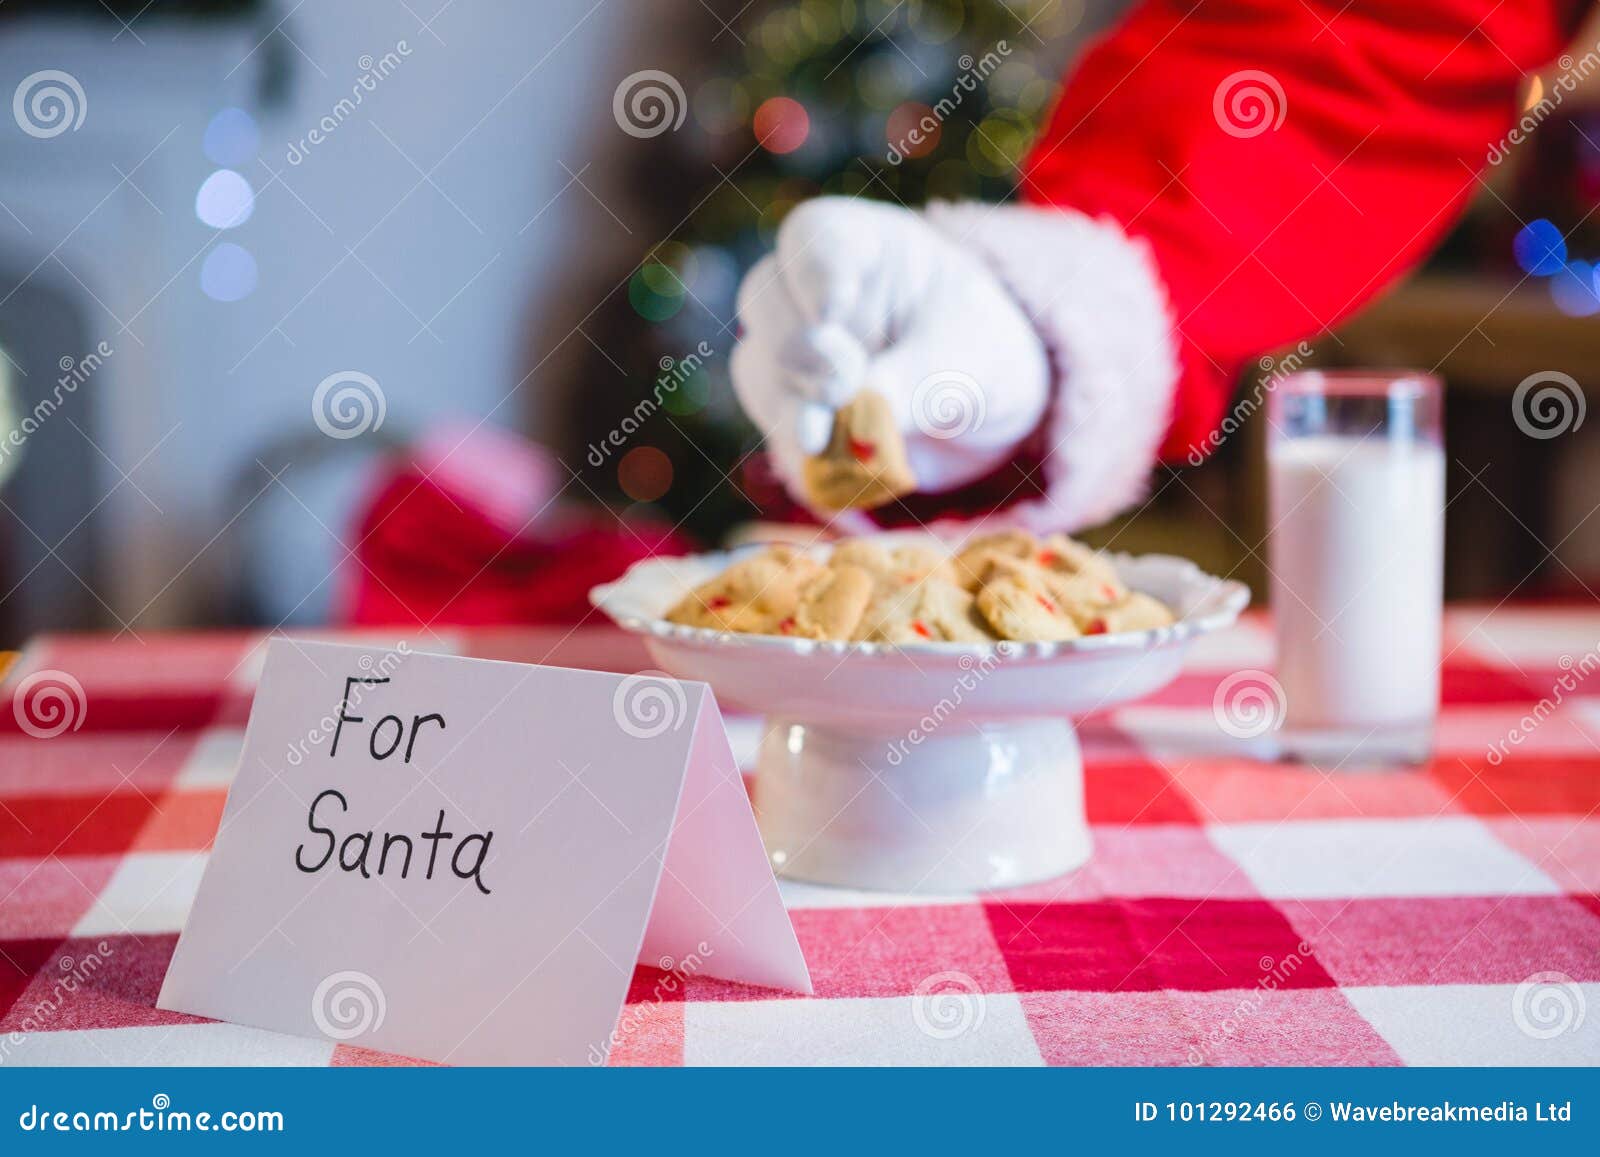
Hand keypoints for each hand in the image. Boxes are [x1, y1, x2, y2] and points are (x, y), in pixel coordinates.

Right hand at [730, 197, 1048, 501]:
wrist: (983, 407)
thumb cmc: (980, 351)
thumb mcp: (969, 358)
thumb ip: (914, 378)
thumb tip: (854, 412)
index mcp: (859, 245)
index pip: (813, 238)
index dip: (814, 277)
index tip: (831, 315)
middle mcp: (810, 291)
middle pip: (766, 303)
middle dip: (800, 353)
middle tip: (844, 388)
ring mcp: (791, 352)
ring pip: (758, 369)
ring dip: (794, 409)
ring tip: (840, 441)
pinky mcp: (791, 411)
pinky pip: (774, 429)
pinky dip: (805, 454)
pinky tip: (845, 468)